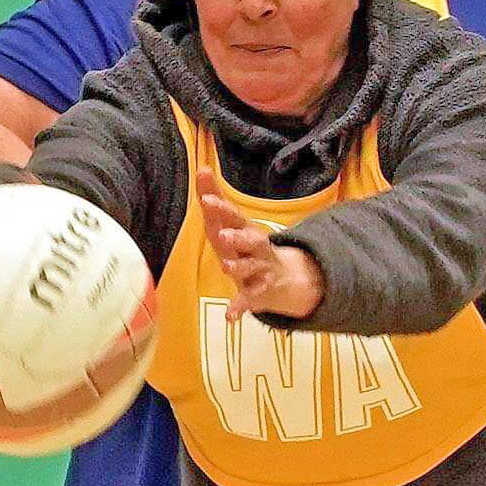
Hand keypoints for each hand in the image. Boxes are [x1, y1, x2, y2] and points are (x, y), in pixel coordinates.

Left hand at [196, 167, 322, 321]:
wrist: (283, 278)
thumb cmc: (246, 246)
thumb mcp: (231, 224)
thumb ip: (215, 198)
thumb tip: (202, 167)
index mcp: (246, 230)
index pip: (233, 217)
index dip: (221, 208)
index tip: (206, 199)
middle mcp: (256, 247)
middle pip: (249, 240)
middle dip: (237, 237)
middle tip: (223, 235)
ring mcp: (260, 270)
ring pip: (251, 268)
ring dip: (239, 267)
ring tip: (226, 267)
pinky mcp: (259, 293)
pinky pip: (250, 301)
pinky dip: (239, 308)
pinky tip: (230, 317)